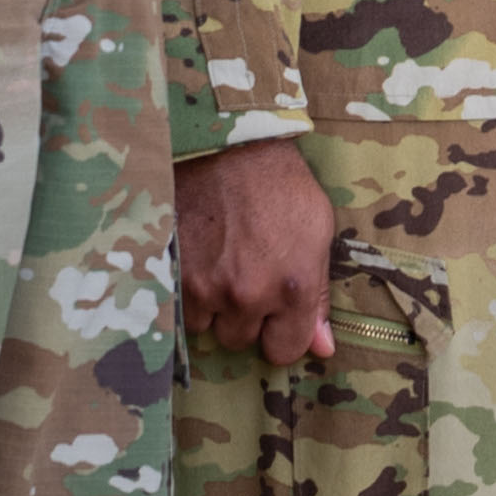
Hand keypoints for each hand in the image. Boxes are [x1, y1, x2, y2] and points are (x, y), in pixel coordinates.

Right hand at [176, 143, 339, 364]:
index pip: (285, 350)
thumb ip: (318, 296)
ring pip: (207, 327)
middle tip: (246, 274)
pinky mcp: (172, 275)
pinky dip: (187, 292)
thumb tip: (323, 348)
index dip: (282, 333)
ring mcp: (206, 287)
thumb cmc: (280, 183)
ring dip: (214, 305)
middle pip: (241, 340)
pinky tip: (198, 259)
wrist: (224, 144)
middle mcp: (248, 295)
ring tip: (220, 263)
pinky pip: (178, 308)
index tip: (277, 315)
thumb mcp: (317, 230)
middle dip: (245, 315)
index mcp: (293, 286)